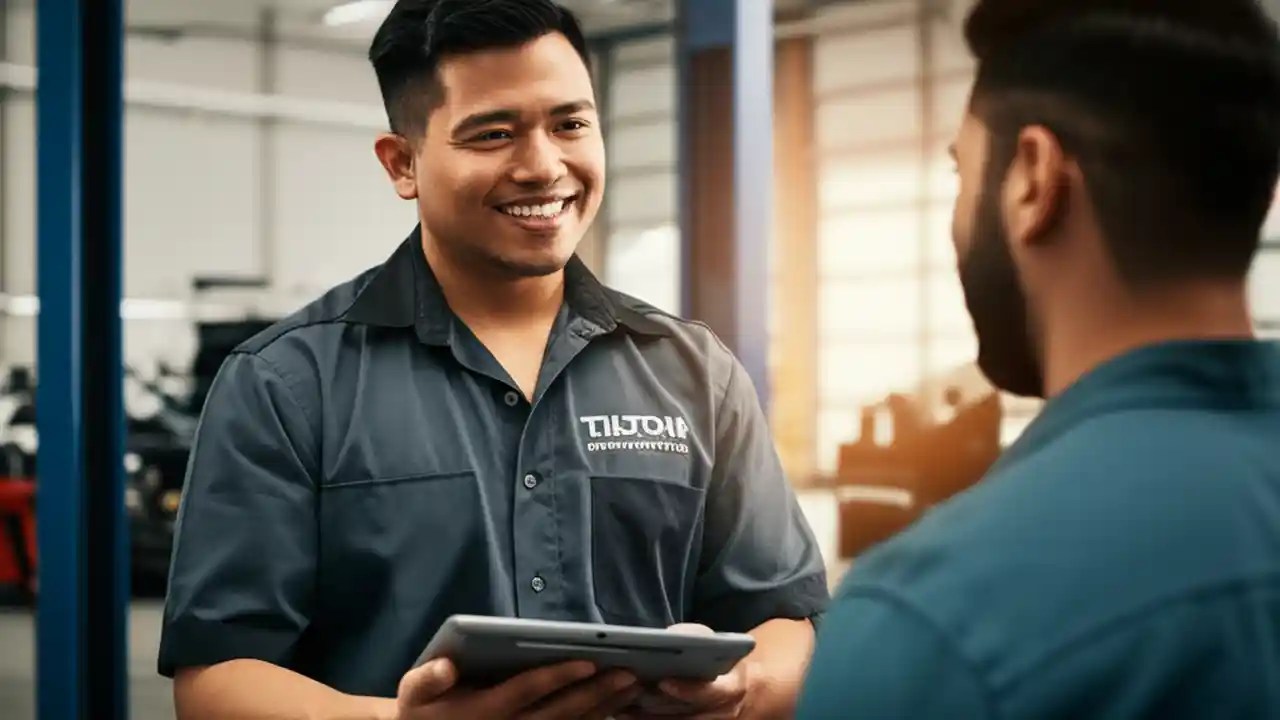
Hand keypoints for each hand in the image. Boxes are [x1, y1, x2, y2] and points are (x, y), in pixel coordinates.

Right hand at [394, 657, 642, 719]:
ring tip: (633, 686)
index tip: (588, 660)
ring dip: (604, 708)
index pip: (528, 691)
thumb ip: (426, 679)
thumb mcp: (414, 692)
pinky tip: (619, 706)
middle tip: (629, 673)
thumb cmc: (423, 710)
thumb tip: (445, 665)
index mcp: (485, 711)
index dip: (558, 676)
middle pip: (560, 711)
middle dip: (596, 693)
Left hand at [618, 624, 752, 719]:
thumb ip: (695, 637)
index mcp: (732, 687)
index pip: (709, 692)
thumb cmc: (723, 658)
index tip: (662, 682)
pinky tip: (624, 713)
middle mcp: (723, 712)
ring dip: (645, 717)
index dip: (686, 689)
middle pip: (685, 713)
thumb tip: (670, 636)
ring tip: (619, 706)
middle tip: (629, 693)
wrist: (741, 688)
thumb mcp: (716, 642)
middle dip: (655, 704)